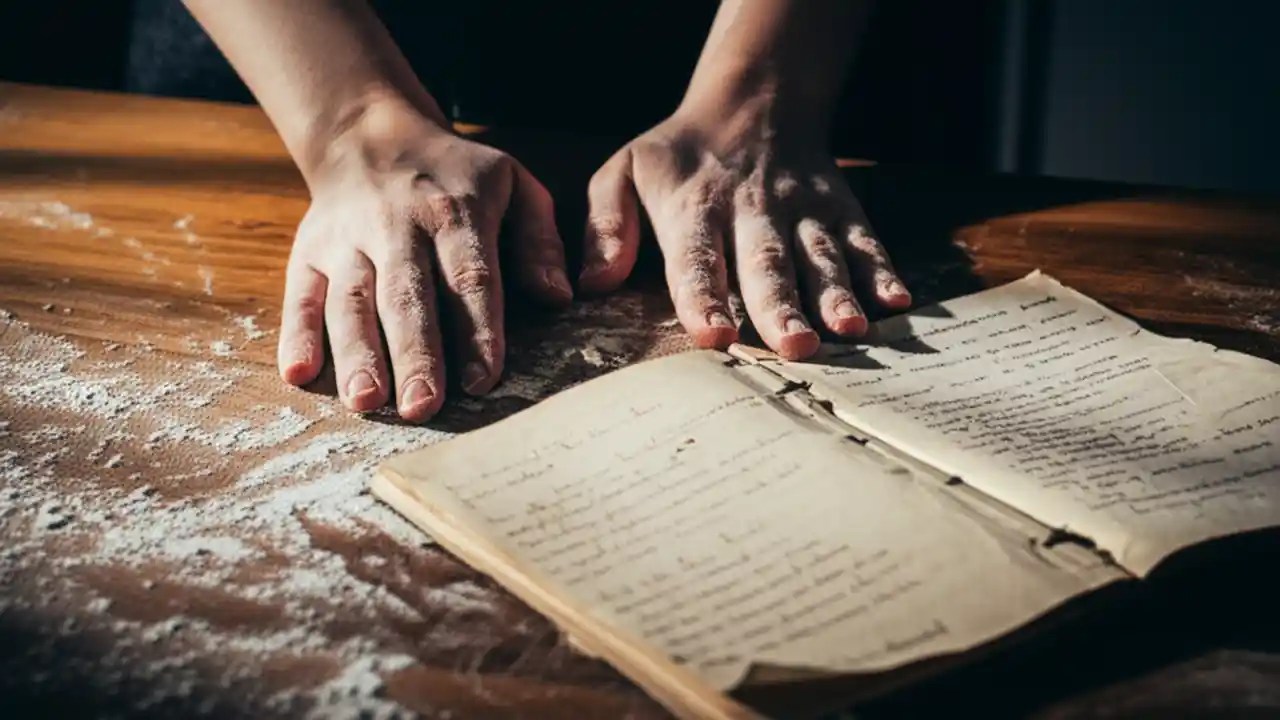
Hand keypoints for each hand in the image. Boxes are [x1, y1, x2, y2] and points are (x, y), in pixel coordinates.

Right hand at [279, 98, 570, 420]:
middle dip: (414, 353)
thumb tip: (558, 296)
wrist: (370, 136)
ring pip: (351, 300)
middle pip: (406, 296)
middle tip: (423, 407)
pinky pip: (301, 295)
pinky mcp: (308, 253)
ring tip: (367, 402)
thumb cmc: (457, 176)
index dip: (476, 329)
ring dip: (357, 352)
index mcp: (455, 211)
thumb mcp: (514, 186)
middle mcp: (397, 226)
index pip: (468, 276)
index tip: (482, 379)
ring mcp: (347, 241)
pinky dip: (296, 334)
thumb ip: (539, 241)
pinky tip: (299, 373)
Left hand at [581, 104, 909, 359]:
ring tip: (849, 332)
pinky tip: (897, 304)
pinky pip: (864, 239)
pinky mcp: (841, 207)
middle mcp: (752, 209)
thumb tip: (592, 285)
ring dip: (835, 294)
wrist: (753, 101)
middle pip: (767, 262)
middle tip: (793, 347)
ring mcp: (803, 208)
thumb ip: (604, 227)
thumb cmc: (677, 157)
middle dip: (780, 305)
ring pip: (820, 254)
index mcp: (694, 207)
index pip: (697, 256)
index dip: (704, 296)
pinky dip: (883, 270)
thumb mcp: (622, 173)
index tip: (712, 335)